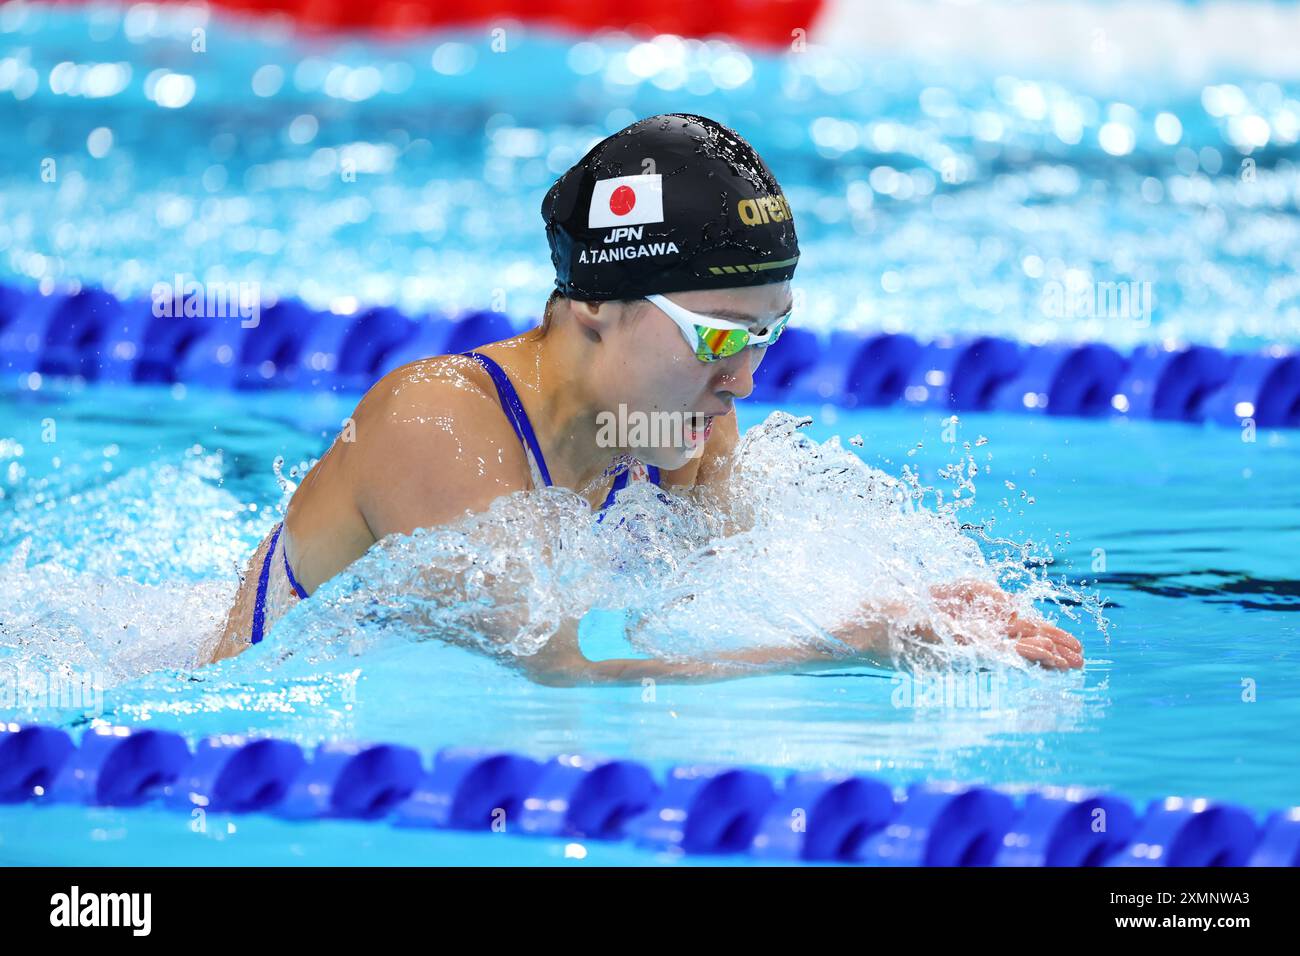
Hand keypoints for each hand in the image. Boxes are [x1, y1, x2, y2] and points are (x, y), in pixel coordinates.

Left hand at [927, 579, 1083, 670]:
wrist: (895, 617)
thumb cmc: (930, 603)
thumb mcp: (966, 589)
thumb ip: (990, 594)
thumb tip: (1015, 607)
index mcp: (993, 625)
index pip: (1030, 633)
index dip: (1054, 638)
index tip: (1076, 646)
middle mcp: (992, 638)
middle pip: (1032, 644)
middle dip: (1058, 652)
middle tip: (1083, 660)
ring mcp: (983, 646)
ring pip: (1022, 652)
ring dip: (1048, 655)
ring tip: (1071, 662)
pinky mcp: (971, 649)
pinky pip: (1004, 651)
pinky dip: (1026, 651)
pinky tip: (1044, 652)